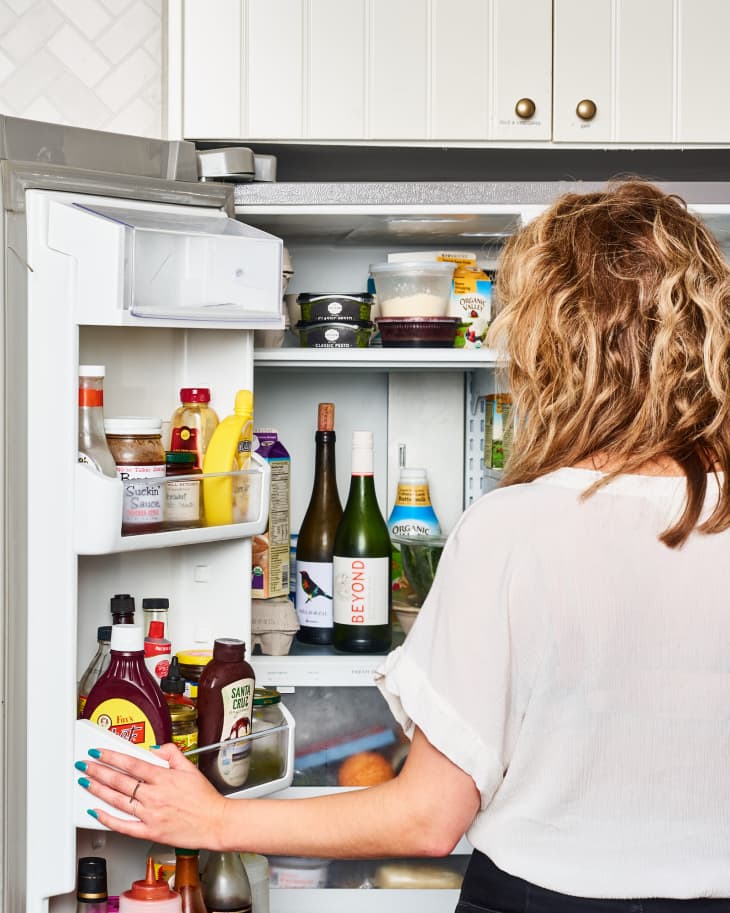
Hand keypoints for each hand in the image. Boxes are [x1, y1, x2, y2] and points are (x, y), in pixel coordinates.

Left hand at [78, 743, 229, 849]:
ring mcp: (150, 814)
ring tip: (86, 782)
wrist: (214, 822)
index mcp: (164, 777)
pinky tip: (96, 812)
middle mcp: (154, 795)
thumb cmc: (204, 798)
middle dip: (99, 771)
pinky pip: (124, 826)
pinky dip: (108, 819)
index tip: (99, 752)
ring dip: (99, 790)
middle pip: (120, 781)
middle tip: (85, 765)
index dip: (112, 757)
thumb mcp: (190, 768)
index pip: (131, 764)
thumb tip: (154, 749)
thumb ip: (172, 753)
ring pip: (118, 800)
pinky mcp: (150, 832)